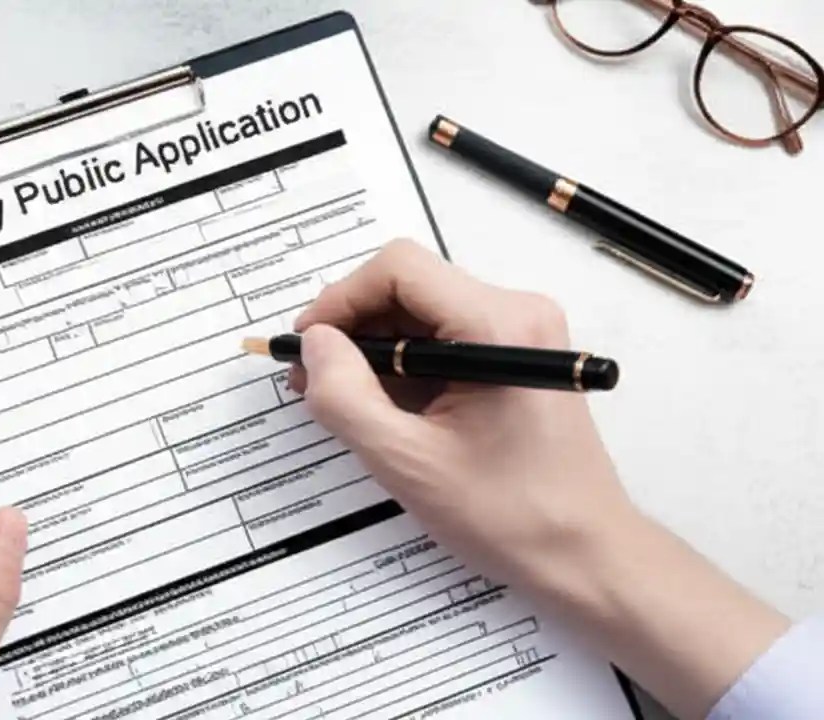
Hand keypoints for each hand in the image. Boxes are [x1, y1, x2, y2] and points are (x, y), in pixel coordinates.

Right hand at [290, 239, 786, 718]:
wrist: (584, 555)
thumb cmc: (509, 515)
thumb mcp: (407, 462)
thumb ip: (347, 397)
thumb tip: (315, 344)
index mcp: (500, 326)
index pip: (400, 268)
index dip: (341, 299)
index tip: (308, 345)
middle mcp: (519, 313)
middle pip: (410, 285)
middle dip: (353, 326)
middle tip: (314, 379)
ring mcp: (523, 333)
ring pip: (424, 310)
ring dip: (376, 347)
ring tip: (343, 397)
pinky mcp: (519, 356)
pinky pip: (446, 336)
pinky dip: (405, 363)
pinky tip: (382, 406)